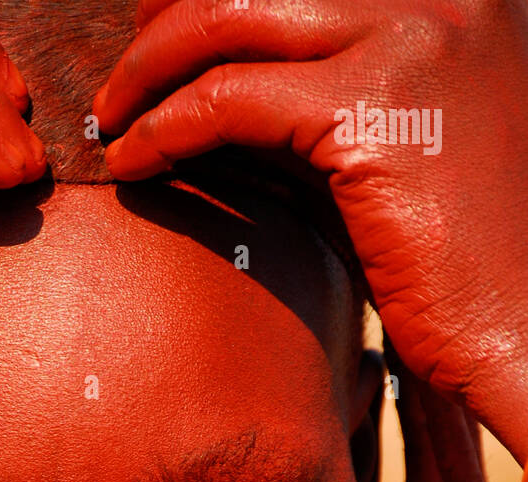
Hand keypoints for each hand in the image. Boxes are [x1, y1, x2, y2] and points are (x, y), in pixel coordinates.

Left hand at [93, 0, 527, 463]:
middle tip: (125, 76)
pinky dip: (164, 128)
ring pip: (231, 13)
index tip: (161, 34)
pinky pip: (228, 100)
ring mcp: (417, 36)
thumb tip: (221, 82)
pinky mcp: (377, 109)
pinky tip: (132, 162)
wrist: (521, 328)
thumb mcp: (390, 144)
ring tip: (114, 118)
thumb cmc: (456, 259)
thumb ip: (321, 95)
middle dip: (171, 18)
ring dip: (150, 67)